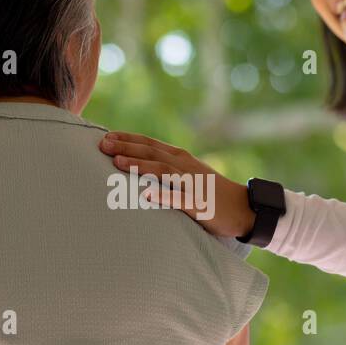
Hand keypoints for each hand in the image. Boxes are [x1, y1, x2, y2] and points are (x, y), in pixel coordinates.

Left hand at [98, 131, 254, 238]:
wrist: (243, 208)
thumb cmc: (209, 192)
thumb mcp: (186, 175)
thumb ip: (164, 169)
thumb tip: (135, 166)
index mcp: (180, 158)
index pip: (150, 144)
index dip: (128, 139)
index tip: (105, 136)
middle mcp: (185, 166)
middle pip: (152, 153)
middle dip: (126, 148)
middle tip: (102, 146)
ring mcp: (192, 184)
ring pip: (163, 171)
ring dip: (140, 166)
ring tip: (118, 163)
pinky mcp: (200, 204)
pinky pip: (180, 199)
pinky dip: (163, 196)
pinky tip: (147, 194)